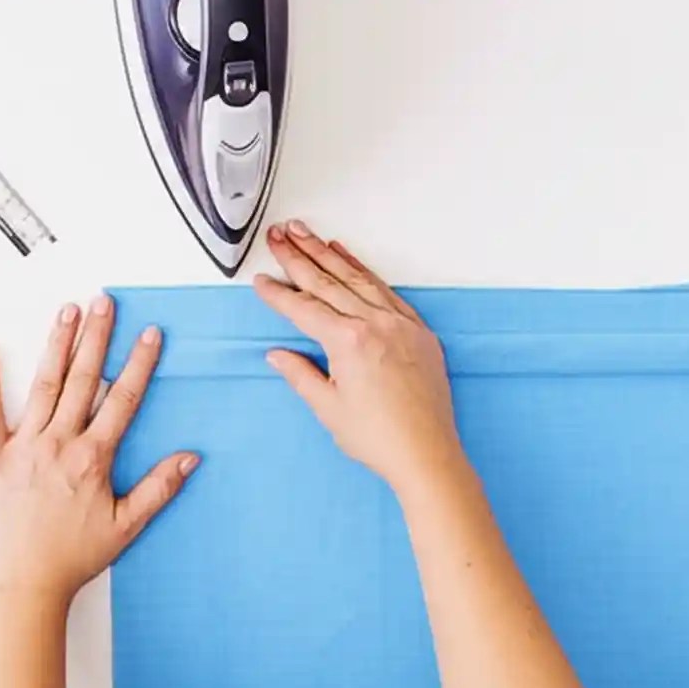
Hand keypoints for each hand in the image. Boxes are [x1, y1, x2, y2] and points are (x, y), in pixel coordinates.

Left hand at [0, 296, 199, 605]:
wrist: (24, 583)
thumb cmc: (74, 556)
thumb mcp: (126, 525)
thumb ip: (158, 487)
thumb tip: (189, 458)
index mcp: (92, 458)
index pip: (121, 398)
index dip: (138, 363)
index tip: (149, 334)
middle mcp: (58, 443)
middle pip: (82, 379)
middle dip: (96, 337)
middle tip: (104, 302)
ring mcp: (22, 446)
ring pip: (44, 385)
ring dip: (57, 345)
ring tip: (67, 311)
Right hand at [253, 220, 463, 493]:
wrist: (427, 454)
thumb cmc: (379, 438)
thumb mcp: (328, 408)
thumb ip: (301, 374)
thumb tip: (279, 354)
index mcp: (348, 342)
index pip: (304, 308)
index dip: (278, 294)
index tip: (261, 280)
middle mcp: (375, 324)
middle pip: (327, 281)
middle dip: (298, 256)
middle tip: (278, 235)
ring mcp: (399, 323)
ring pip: (357, 278)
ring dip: (328, 254)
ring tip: (306, 233)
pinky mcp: (418, 330)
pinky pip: (386, 290)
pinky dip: (364, 271)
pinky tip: (347, 257)